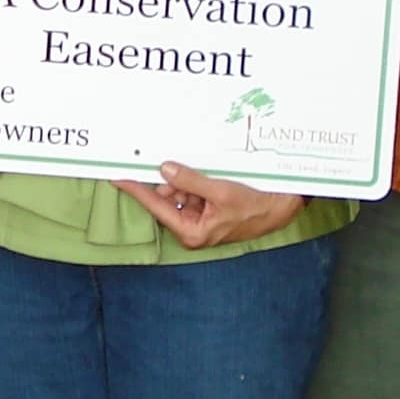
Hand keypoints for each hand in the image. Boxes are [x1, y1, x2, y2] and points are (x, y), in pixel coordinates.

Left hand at [114, 161, 305, 249]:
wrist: (281, 208)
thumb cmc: (255, 206)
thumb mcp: (221, 191)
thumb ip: (191, 180)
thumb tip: (165, 170)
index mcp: (191, 231)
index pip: (156, 205)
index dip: (136, 189)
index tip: (118, 177)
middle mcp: (191, 228)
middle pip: (167, 197)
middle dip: (174, 180)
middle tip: (187, 167)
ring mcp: (199, 220)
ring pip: (180, 192)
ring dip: (190, 180)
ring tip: (213, 177)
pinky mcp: (208, 211)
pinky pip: (193, 191)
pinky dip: (198, 182)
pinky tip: (214, 178)